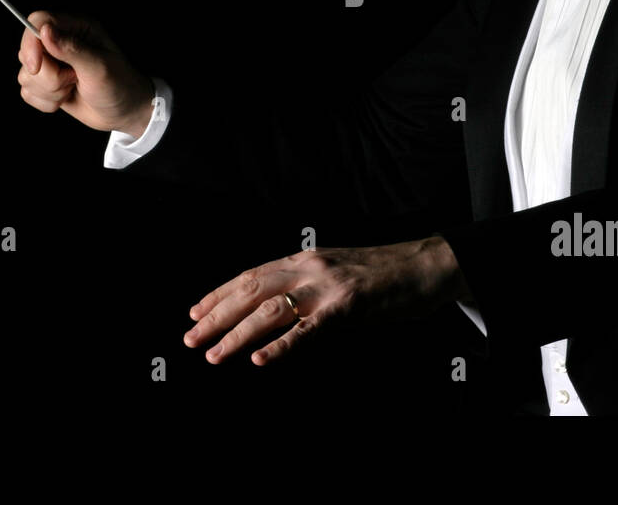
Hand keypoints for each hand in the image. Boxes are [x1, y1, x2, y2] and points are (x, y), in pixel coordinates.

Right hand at [16, 9, 155, 136]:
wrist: (124, 112)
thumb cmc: (120, 85)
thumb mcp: (99, 67)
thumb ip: (71, 49)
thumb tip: (45, 31)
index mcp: (77, 28)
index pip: (38, 21)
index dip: (31, 44)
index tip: (36, 67)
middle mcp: (61, 41)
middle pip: (27, 52)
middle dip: (48, 75)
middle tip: (73, 79)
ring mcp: (52, 62)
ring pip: (26, 75)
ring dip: (49, 90)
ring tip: (73, 88)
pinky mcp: (46, 82)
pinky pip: (27, 92)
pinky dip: (46, 101)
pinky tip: (66, 98)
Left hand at [182, 237, 471, 365]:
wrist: (426, 264)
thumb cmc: (383, 273)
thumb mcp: (335, 269)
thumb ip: (305, 283)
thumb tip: (271, 304)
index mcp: (304, 257)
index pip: (250, 274)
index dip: (218, 294)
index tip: (194, 313)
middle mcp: (309, 267)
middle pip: (250, 290)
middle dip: (216, 315)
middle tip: (191, 339)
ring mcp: (327, 286)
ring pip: (270, 310)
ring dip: (237, 334)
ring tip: (214, 355)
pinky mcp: (348, 306)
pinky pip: (307, 330)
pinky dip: (280, 346)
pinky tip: (259, 359)